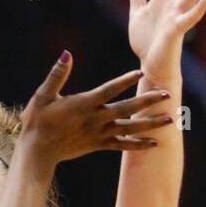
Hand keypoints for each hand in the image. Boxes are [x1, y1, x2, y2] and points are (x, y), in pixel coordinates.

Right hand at [18, 52, 172, 164]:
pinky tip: (154, 143)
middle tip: (167, 95)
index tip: (141, 73)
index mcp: (83, 105)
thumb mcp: (42, 96)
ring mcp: (98, 133)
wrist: (36, 153)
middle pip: (126, 109)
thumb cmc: (37, 122)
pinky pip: (122, 145)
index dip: (124, 81)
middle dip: (147, 102)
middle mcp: (94, 119)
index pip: (108, 90)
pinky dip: (138, 144)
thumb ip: (57, 75)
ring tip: (170, 119)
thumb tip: (67, 53)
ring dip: (150, 124)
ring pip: (129, 128)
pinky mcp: (97, 145)